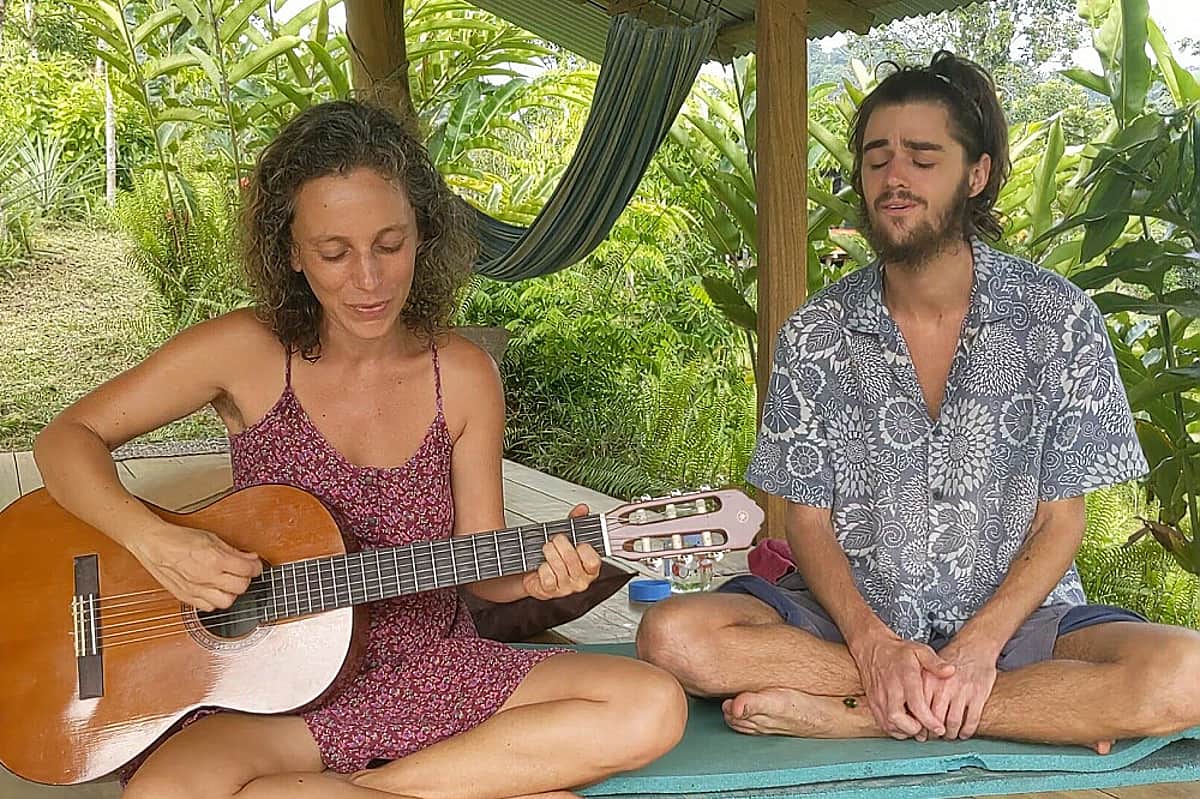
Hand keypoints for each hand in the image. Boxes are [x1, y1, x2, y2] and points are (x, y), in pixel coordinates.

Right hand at [127, 522, 261, 610]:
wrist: (154, 544)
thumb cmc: (179, 538)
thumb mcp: (212, 537)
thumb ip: (234, 551)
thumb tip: (250, 558)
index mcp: (214, 559)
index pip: (247, 570)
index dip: (256, 567)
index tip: (255, 565)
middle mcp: (206, 577)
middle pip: (240, 587)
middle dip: (246, 579)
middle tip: (243, 572)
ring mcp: (196, 589)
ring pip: (226, 602)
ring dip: (231, 593)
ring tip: (228, 582)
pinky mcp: (186, 597)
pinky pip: (208, 607)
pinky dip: (215, 600)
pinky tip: (214, 590)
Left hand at [521, 504, 600, 599]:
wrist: (537, 574)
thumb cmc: (556, 556)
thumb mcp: (569, 537)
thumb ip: (576, 522)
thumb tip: (582, 509)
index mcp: (590, 568)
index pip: (593, 561)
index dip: (584, 549)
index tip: (577, 542)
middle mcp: (580, 580)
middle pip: (571, 559)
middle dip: (559, 544)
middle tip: (555, 541)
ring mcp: (566, 588)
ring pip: (557, 566)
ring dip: (548, 553)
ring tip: (547, 550)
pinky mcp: (550, 592)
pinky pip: (547, 577)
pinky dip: (541, 568)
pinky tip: (542, 566)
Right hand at [850, 633, 955, 739]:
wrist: (871, 648)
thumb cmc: (897, 652)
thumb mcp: (919, 651)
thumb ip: (935, 662)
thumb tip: (951, 671)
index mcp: (904, 677)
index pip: (916, 704)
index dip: (929, 720)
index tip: (939, 728)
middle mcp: (890, 689)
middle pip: (898, 718)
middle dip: (915, 729)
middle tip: (927, 729)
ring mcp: (879, 697)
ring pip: (889, 723)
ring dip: (905, 731)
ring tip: (918, 728)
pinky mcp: (873, 703)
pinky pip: (882, 723)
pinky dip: (895, 730)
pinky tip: (905, 726)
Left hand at [922, 639, 998, 740]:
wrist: (975, 646)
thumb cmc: (951, 659)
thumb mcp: (928, 666)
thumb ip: (921, 686)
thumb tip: (911, 709)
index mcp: (929, 680)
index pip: (919, 709)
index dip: (919, 723)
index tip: (920, 731)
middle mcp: (944, 687)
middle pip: (935, 719)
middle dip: (934, 733)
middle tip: (934, 737)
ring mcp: (962, 692)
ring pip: (953, 723)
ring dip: (951, 734)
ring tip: (949, 735)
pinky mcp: (978, 696)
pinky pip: (971, 721)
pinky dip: (967, 731)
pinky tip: (964, 733)